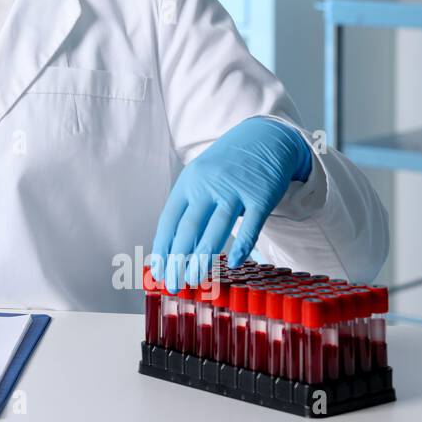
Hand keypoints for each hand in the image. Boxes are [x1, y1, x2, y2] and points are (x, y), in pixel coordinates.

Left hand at [150, 116, 312, 291]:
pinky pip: (251, 225)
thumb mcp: (199, 179)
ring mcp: (234, 190)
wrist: (263, 138)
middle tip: (174, 284)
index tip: (159, 271)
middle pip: (189, 228)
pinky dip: (242, 246)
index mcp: (188, 184)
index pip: (169, 221)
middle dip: (179, 260)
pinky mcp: (260, 195)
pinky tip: (232, 264)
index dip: (163, 249)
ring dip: (203, 258)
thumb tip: (172, 246)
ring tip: (195, 279)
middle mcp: (207, 186)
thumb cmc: (226, 166)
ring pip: (216, 229)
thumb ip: (188, 208)